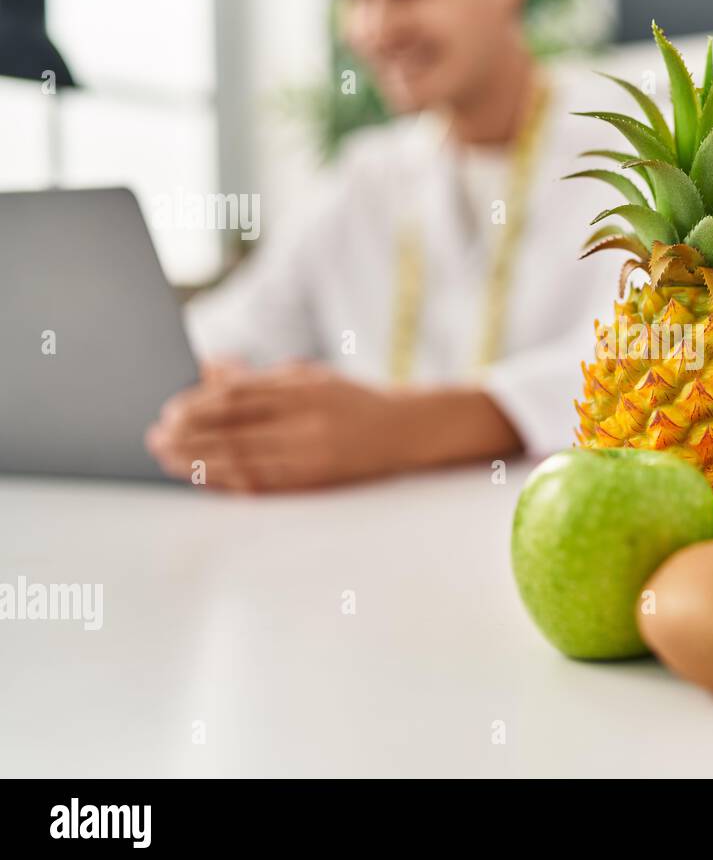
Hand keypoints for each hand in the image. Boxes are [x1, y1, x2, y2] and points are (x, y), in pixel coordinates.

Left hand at [146, 361, 520, 492]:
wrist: (408, 431)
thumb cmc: (354, 400)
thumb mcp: (311, 376)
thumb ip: (261, 378)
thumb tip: (209, 373)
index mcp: (305, 390)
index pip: (238, 397)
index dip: (198, 405)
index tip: (170, 411)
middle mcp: (308, 423)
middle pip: (234, 432)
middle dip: (189, 438)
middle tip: (157, 439)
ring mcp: (313, 455)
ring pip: (243, 462)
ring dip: (200, 463)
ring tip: (169, 461)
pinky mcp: (317, 481)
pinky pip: (264, 485)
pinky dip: (228, 483)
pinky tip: (205, 479)